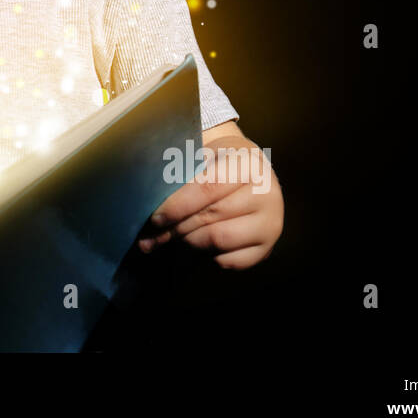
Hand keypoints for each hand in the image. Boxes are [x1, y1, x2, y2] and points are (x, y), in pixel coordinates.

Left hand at [136, 132, 282, 268]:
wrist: (249, 169)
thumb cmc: (217, 161)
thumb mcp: (202, 156)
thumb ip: (179, 176)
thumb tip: (146, 207)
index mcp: (248, 164)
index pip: (208, 188)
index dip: (177, 205)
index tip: (154, 217)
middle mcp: (267, 195)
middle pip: (211, 217)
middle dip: (176, 228)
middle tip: (150, 235)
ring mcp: (270, 224)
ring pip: (219, 241)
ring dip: (189, 241)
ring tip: (171, 236)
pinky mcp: (266, 247)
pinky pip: (230, 261)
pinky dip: (208, 255)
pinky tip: (196, 243)